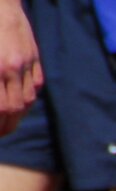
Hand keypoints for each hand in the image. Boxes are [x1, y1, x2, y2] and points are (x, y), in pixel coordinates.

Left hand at [0, 0, 41, 138]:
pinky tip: (22, 101)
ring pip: (28, 98)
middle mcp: (13, 68)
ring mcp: (27, 62)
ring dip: (19, 114)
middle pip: (14, 108)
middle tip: (1, 133)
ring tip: (11, 122)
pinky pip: (36, 83)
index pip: (0, 107)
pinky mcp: (34, 56)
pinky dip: (29, 96)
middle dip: (7, 125)